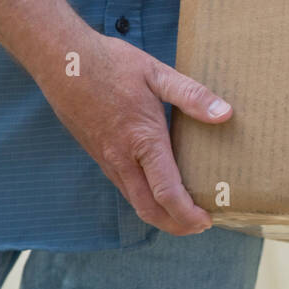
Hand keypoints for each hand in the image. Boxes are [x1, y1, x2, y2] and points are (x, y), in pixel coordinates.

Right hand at [37, 28, 232, 235]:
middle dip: (177, 225)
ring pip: (134, 202)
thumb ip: (192, 95)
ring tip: (187, 213)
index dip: (188, 214)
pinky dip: (145, 199)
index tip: (208, 220)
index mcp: (141, 140)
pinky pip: (124, 187)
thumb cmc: (111, 65)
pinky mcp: (99, 156)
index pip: (166, 192)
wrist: (62, 62)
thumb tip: (225, 113)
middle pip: (149, 209)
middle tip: (202, 226)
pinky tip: (159, 190)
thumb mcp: (157, 74)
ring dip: (161, 215)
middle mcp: (121, 158)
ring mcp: (107, 160)